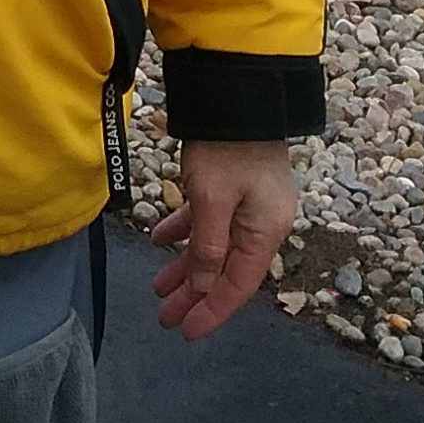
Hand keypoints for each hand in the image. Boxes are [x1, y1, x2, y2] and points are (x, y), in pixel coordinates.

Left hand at [149, 140, 297, 340]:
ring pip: (215, 245)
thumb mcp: (213, 199)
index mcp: (266, 231)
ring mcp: (250, 203)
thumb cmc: (226, 146)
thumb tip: (204, 288)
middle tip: (165, 316)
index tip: (188, 332)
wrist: (238, 90)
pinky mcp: (236, 185)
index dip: (213, 311)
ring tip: (158, 286)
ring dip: (187, 265)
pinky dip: (187, 230)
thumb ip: (208, 247)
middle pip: (225, 268)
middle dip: (194, 293)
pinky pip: (210, 219)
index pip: (239, 285)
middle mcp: (263, 222)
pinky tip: (160, 238)